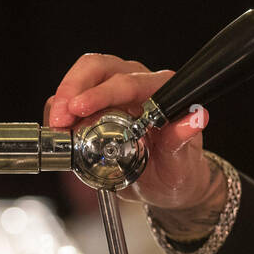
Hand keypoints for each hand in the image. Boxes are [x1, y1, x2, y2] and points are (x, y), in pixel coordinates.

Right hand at [43, 54, 213, 209]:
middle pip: (98, 67)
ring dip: (63, 99)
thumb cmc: (178, 170)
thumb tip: (196, 119)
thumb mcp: (181, 164)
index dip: (101, 93)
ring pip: (82, 76)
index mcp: (163, 92)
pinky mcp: (97, 103)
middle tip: (60, 118)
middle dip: (73, 89)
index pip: (129, 82)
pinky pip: (72, 97)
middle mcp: (138, 83)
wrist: (168, 185)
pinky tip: (60, 130)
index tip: (80, 108)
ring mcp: (115, 90)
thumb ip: (182, 141)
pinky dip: (60, 111)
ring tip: (57, 127)